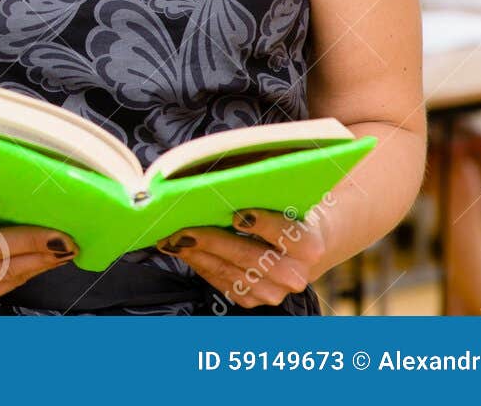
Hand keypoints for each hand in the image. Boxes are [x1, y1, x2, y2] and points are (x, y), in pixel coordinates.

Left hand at [160, 208, 326, 308]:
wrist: (302, 246)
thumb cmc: (287, 212)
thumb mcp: (286, 199)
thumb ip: (266, 192)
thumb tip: (233, 179)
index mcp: (309, 245)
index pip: (285, 233)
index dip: (261, 224)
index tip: (237, 214)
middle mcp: (294, 274)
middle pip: (247, 255)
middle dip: (212, 240)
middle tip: (183, 228)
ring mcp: (274, 292)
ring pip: (228, 271)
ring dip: (196, 253)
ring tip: (172, 237)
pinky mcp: (253, 300)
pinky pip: (220, 281)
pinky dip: (199, 263)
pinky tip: (182, 249)